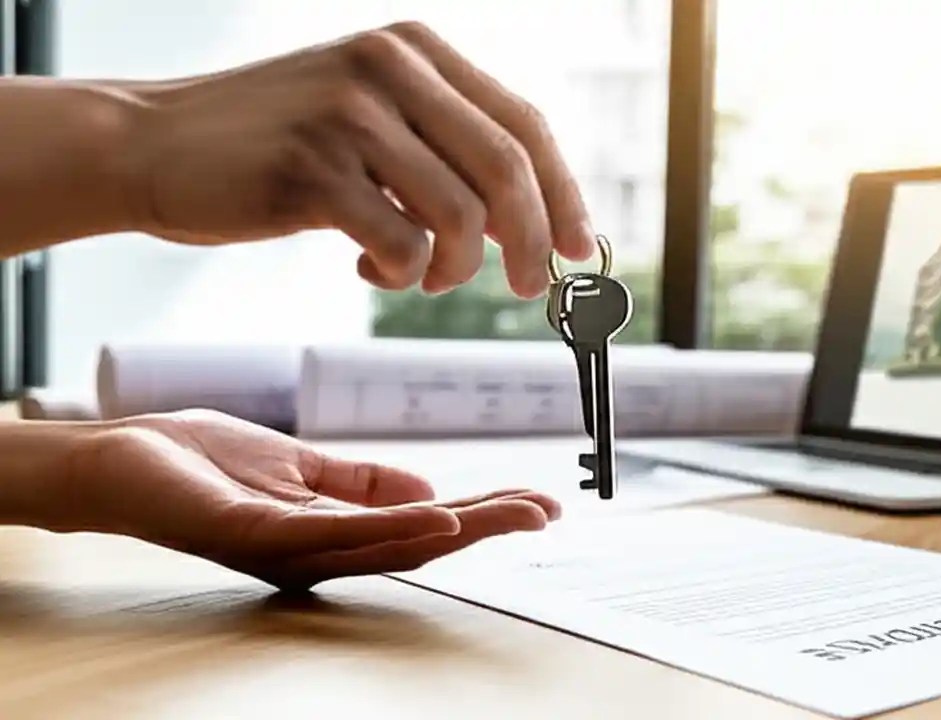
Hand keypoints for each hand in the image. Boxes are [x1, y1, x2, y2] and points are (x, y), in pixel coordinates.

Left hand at [59, 410, 560, 589]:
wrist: (119, 458)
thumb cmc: (200, 463)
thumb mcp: (299, 464)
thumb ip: (359, 480)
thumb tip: (431, 491)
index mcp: (332, 532)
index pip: (419, 524)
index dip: (480, 513)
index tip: (534, 499)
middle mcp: (318, 553)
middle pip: (418, 543)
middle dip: (486, 527)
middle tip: (545, 511)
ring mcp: (289, 550)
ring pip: (389, 544)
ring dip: (460, 531)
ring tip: (513, 513)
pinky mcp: (257, 536)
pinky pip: (335, 536)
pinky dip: (394, 527)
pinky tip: (439, 516)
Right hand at [118, 22, 594, 297]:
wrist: (153, 144)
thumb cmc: (274, 144)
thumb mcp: (369, 117)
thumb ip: (445, 149)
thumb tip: (535, 222)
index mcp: (415, 49)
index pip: (525, 124)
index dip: (564, 194)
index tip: (580, 248)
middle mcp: (389, 68)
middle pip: (508, 168)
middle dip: (533, 242)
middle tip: (526, 287)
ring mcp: (349, 115)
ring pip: (462, 214)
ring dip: (455, 267)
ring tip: (423, 272)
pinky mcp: (311, 169)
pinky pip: (402, 243)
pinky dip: (401, 272)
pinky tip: (368, 264)